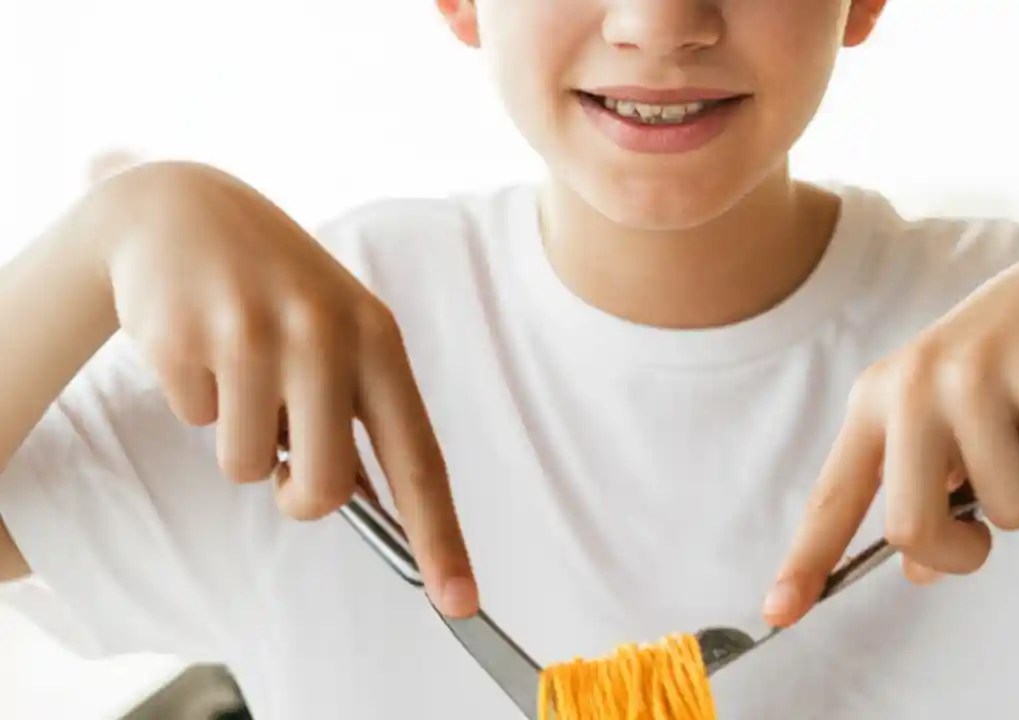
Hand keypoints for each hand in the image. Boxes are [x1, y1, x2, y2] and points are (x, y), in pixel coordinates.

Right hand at [96, 162, 477, 616]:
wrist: (183, 208)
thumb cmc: (277, 287)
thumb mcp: (337, 330)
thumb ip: (353, 408)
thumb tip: (352, 502)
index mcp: (379, 338)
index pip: (420, 457)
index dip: (441, 536)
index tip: (459, 600)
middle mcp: (326, 335)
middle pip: (324, 488)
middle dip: (297, 495)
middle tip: (281, 458)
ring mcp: (255, 334)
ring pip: (246, 466)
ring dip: (237, 437)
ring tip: (239, 367)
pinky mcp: (186, 336)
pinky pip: (196, 421)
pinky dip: (197, 399)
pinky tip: (200, 342)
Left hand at [765, 246, 1018, 626]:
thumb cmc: (1001, 370)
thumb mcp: (945, 426)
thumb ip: (923, 495)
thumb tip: (918, 570)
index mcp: (874, 402)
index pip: (832, 496)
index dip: (806, 560)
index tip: (777, 612)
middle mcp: (911, 386)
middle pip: (913, 525)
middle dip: (962, 551)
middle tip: (985, 530)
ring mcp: (974, 376)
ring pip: (1007, 508)